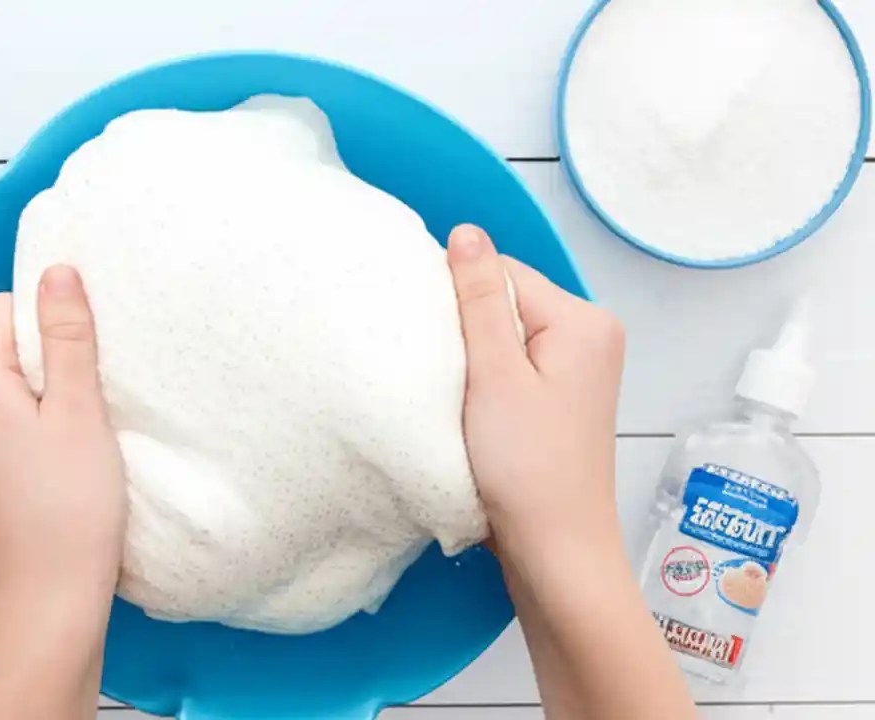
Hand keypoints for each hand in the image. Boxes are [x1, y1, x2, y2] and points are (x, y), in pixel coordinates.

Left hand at [0, 266, 126, 601]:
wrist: (48, 594)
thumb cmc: (68, 506)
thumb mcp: (79, 408)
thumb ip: (66, 332)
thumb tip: (57, 267)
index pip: (14, 307)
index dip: (58, 332)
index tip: (85, 376)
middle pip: (8, 337)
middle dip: (51, 360)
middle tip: (83, 410)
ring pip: (9, 371)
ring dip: (46, 389)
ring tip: (72, 435)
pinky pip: (2, 404)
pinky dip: (33, 415)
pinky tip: (57, 452)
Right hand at [446, 225, 624, 556]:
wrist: (555, 551)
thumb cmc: (527, 468)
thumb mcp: (493, 374)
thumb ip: (478, 299)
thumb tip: (466, 232)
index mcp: (583, 320)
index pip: (500, 273)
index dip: (458, 302)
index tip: (436, 346)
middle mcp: (590, 337)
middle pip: (504, 302)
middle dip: (466, 333)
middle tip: (449, 379)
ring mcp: (578, 371)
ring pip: (503, 337)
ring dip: (473, 362)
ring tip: (462, 401)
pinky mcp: (560, 400)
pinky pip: (512, 367)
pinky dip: (485, 384)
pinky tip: (473, 414)